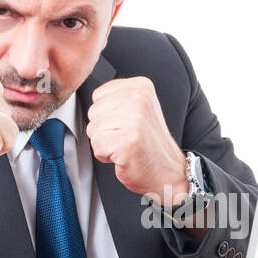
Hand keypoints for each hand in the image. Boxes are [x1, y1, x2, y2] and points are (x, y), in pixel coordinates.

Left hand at [86, 76, 186, 204]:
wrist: (167, 171)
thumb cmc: (149, 144)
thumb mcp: (138, 108)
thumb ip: (116, 98)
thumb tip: (89, 99)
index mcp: (141, 86)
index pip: (98, 95)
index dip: (106, 114)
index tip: (125, 123)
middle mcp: (139, 99)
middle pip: (93, 111)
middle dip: (104, 129)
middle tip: (125, 137)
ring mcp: (134, 120)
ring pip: (93, 129)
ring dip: (104, 143)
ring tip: (124, 145)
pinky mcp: (128, 141)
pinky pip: (97, 145)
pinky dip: (105, 155)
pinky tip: (123, 155)